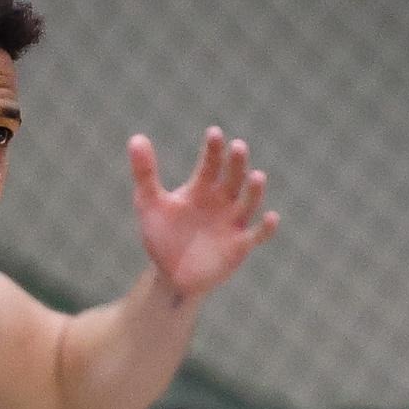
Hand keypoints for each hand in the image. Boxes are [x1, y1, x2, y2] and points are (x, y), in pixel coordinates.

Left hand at [129, 127, 279, 301]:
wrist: (170, 275)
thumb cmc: (162, 235)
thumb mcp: (148, 204)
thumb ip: (145, 173)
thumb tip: (136, 137)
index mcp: (201, 188)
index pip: (211, 163)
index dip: (213, 149)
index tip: (214, 133)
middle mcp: (221, 201)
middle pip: (233, 177)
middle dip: (236, 163)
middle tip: (238, 146)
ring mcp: (232, 222)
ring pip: (248, 201)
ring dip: (254, 190)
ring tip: (257, 176)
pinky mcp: (239, 246)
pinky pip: (257, 235)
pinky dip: (266, 227)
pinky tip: (272, 217)